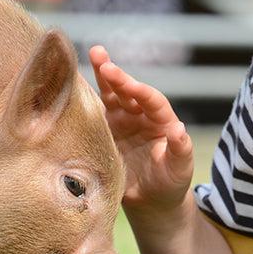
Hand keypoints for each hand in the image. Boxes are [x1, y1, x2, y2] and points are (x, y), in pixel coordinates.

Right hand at [89, 46, 193, 214]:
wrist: (151, 200)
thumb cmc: (170, 182)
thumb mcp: (180, 168)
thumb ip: (181, 150)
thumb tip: (180, 129)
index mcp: (162, 120)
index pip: (152, 100)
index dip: (141, 91)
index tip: (129, 85)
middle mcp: (140, 116)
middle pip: (128, 91)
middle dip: (115, 75)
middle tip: (101, 57)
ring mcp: (120, 122)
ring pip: (109, 95)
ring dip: (101, 76)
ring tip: (94, 53)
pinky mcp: (103, 132)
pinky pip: (92, 113)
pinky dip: (83, 99)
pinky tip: (72, 83)